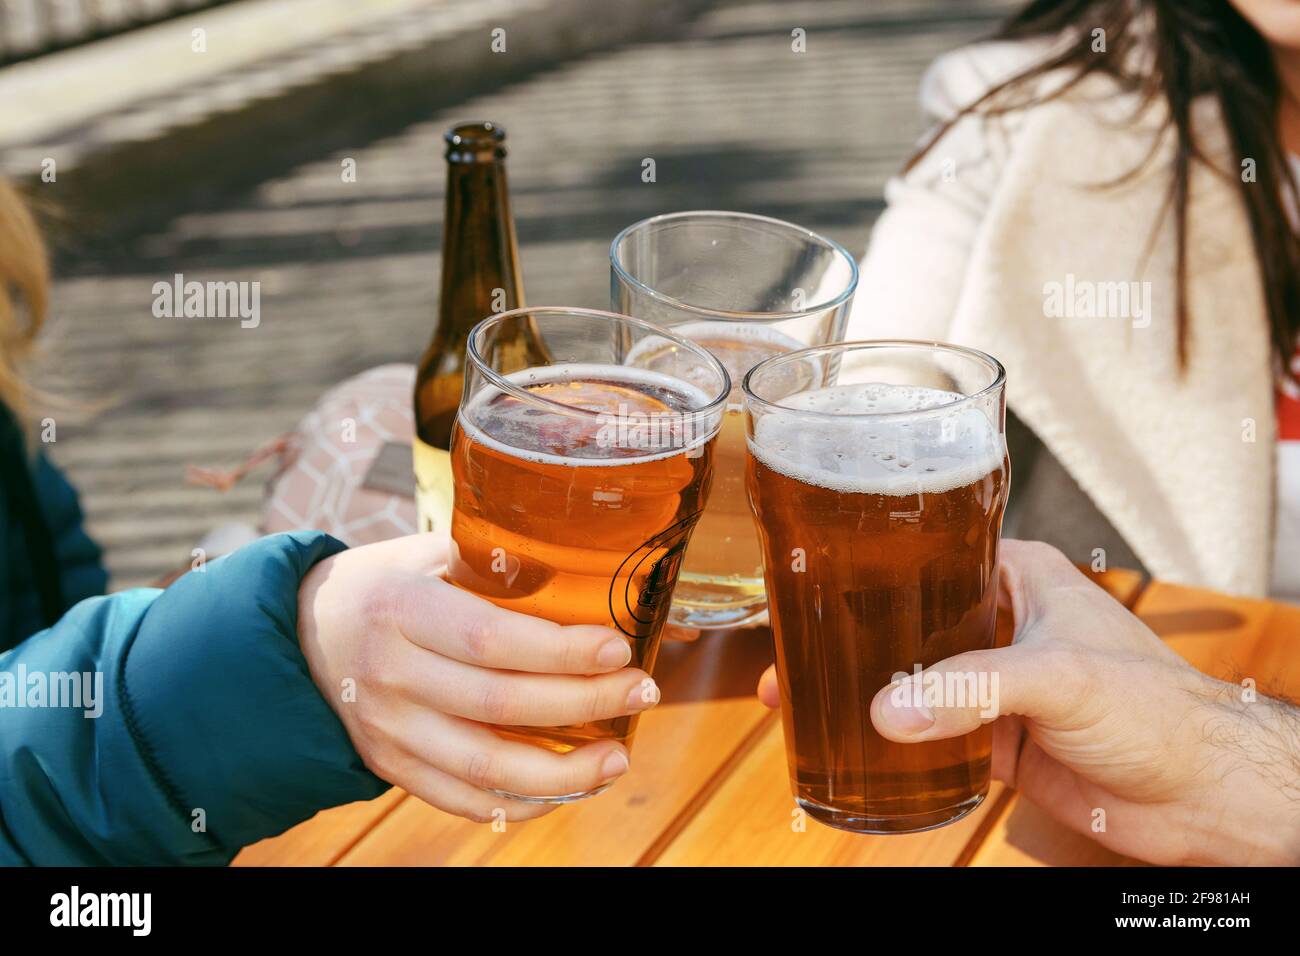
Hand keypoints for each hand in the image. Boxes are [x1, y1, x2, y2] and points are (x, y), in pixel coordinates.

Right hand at [297, 534, 658, 822]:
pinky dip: (521, 802)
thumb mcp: (424, 554)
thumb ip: (491, 565)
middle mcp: (390, 673)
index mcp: (400, 609)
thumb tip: (587, 573)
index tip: (617, 648)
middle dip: (584, 703)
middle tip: (641, 691)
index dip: (560, 650)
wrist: (299, 635)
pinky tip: (568, 787)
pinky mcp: (389, 766)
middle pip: (499, 703)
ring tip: (618, 756)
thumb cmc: (383, 585)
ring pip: (485, 765)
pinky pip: (463, 800)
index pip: (490, 639)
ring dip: (564, 770)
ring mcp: (388, 729)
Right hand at [757, 540, 1299, 865]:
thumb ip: (970, 689)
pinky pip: (925, 735)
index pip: (928, 552)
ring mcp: (992, 684)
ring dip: (856, 689)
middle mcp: (999, 623)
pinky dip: (885, 740)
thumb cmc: (1157, 708)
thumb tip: (884, 712)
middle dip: (845, 634)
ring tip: (790, 695)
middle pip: (903, 619)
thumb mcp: (1058, 676)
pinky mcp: (993, 739)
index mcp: (1018, 576)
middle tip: (785, 649)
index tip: (810, 574)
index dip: (869, 562)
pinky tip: (841, 741)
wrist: (1202, 793)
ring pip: (907, 679)